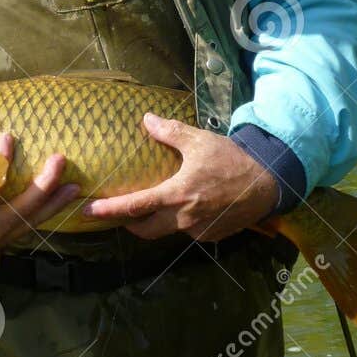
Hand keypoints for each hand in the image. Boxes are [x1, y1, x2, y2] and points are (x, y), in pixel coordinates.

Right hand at [0, 132, 78, 292]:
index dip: (2, 159)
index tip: (8, 137)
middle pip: (27, 206)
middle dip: (46, 184)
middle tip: (61, 161)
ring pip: (32, 222)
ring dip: (54, 205)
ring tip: (75, 189)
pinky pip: (25, 229)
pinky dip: (41, 218)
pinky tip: (53, 208)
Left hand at [81, 113, 276, 242]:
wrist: (268, 184)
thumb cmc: (232, 160)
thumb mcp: (200, 141)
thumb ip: (169, 132)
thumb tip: (145, 119)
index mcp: (177, 194)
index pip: (135, 206)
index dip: (109, 210)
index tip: (88, 211)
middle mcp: (184, 218)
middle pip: (145, 230)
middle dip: (129, 224)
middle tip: (121, 213)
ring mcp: (198, 231)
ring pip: (168, 231)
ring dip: (159, 221)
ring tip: (160, 205)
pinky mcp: (211, 237)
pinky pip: (189, 232)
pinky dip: (183, 222)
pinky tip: (191, 207)